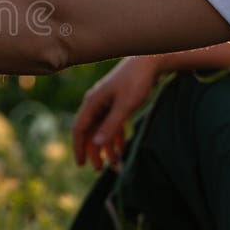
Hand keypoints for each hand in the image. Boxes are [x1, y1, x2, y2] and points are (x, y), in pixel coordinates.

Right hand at [72, 56, 160, 170]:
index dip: (79, 147)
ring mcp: (106, 102)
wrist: (151, 60)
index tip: (81, 164)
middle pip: (90, 131)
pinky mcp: (116, 102)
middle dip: (94, 151)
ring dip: (107, 146)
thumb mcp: (125, 106)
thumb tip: (97, 143)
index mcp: (92, 102)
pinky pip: (111, 123)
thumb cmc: (136, 80)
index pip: (79, 128)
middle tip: (100, 169)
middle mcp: (96, 102)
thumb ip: (111, 125)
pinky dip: (115, 136)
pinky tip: (121, 148)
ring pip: (101, 129)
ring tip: (115, 163)